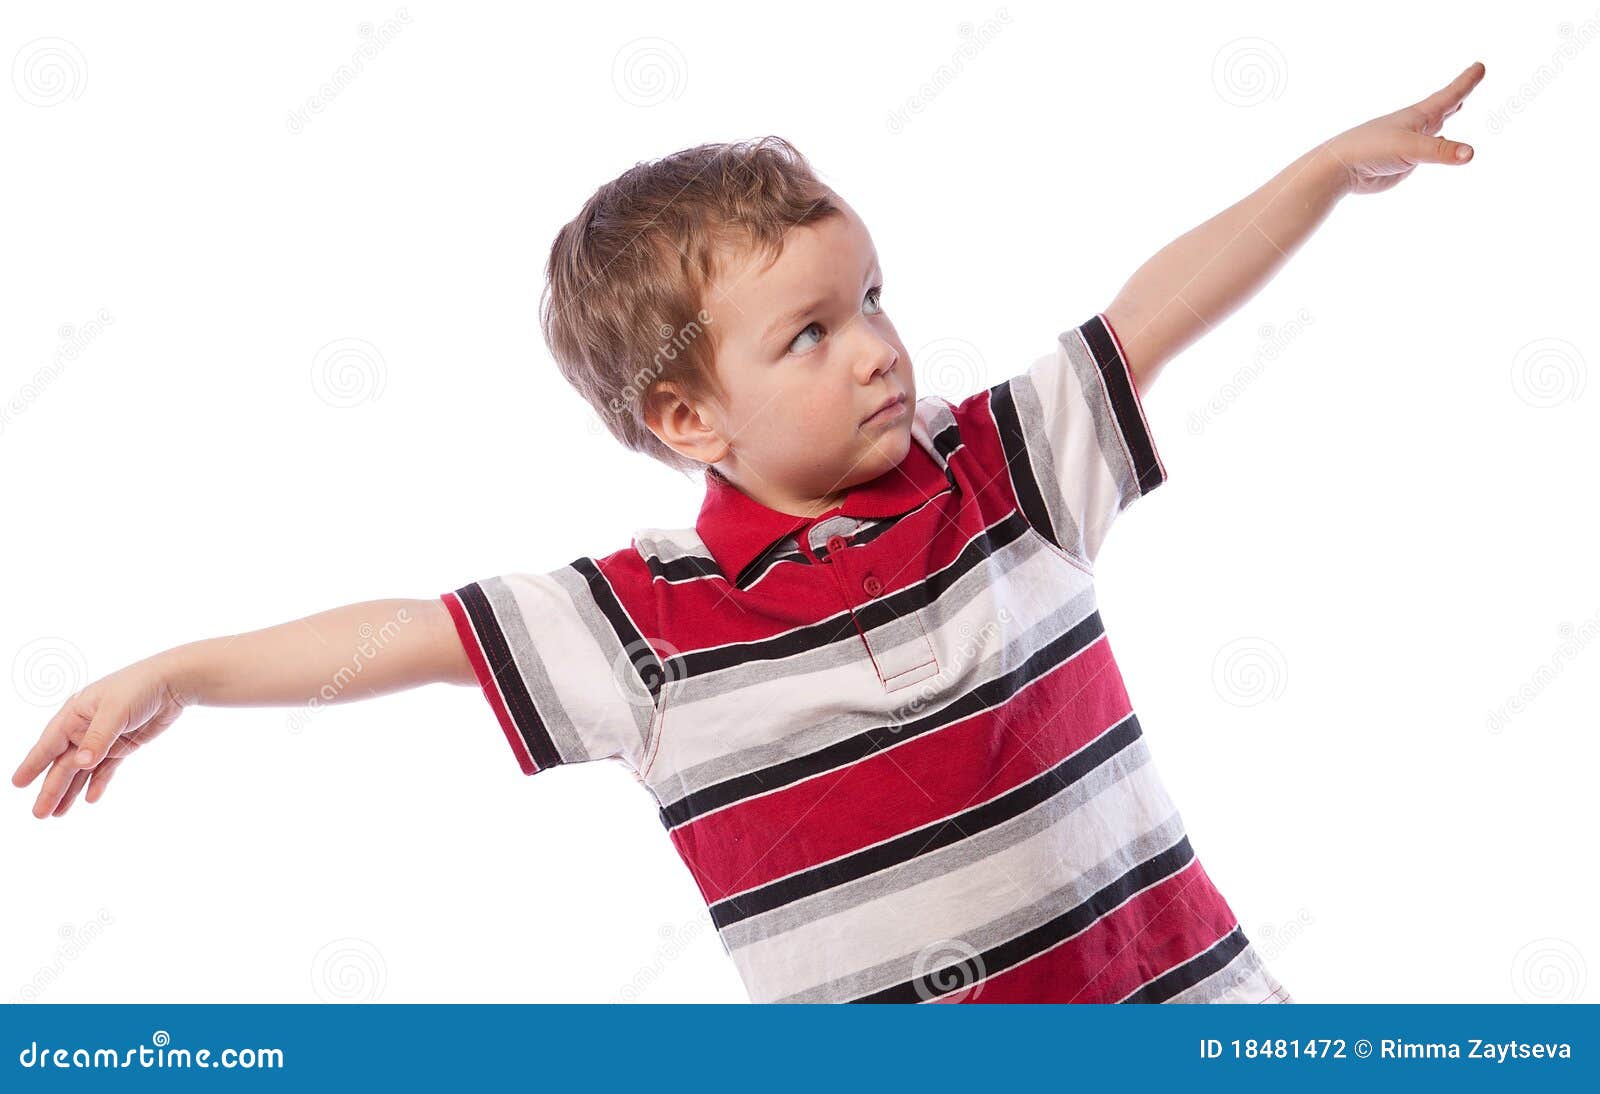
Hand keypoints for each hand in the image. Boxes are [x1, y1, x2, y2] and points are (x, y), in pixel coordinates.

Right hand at [10, 651, 191, 818]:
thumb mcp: (115, 710)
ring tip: (57, 814)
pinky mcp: (123, 745)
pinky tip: (90, 799)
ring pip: (82, 770)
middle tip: (39, 814)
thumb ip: (98, 737)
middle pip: (63, 764)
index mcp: (75, 715)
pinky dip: (97, 783)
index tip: (17, 784)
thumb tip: (81, 764)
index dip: (33, 765)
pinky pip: (106, 769)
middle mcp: (84, 728)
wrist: (172, 682)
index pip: (49, 744)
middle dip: (51, 789)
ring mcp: (103, 739)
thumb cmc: (139, 687)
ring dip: (70, 791)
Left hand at [1324, 61, 1484, 195]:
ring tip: (1457, 108)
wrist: (1341, 168)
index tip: (1480, 66)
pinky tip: (1437, 143)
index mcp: (1417, 116)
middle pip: (1441, 106)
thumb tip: (1471, 153)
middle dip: (1457, 94)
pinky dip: (1436, 146)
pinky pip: (1425, 151)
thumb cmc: (1372, 149)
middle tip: (1471, 79)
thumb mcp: (1411, 148)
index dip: (1466, 82)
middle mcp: (1414, 126)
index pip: (1449, 95)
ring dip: (1446, 117)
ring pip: (1434, 128)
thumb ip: (1441, 151)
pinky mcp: (1402, 162)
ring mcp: (1408, 144)